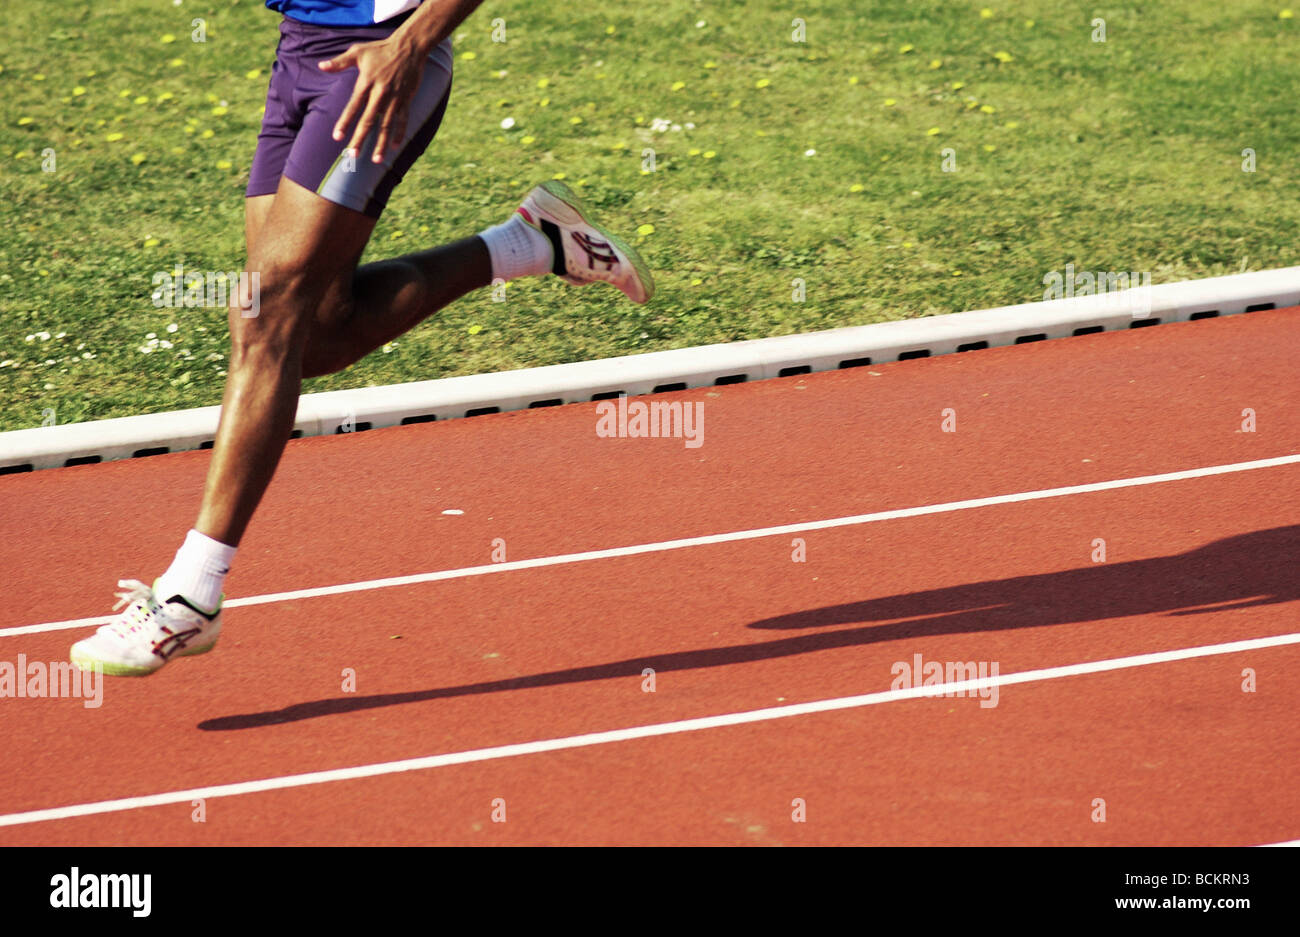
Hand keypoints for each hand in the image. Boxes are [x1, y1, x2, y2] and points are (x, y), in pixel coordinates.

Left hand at [320, 37, 426, 163]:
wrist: (409, 48)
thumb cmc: (381, 49)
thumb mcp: (358, 51)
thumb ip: (339, 62)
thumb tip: (321, 66)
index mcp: (367, 82)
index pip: (353, 106)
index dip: (345, 122)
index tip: (337, 137)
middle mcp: (380, 93)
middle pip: (368, 120)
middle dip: (360, 139)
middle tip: (352, 154)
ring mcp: (395, 99)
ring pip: (386, 125)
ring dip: (381, 143)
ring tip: (376, 160)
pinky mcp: (406, 100)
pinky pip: (402, 121)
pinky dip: (399, 134)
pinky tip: (393, 147)